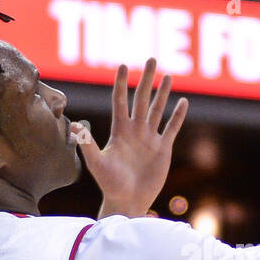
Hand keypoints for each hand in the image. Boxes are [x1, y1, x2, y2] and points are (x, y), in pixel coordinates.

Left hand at [76, 57, 188, 218]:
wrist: (128, 201)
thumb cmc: (109, 184)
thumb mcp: (97, 164)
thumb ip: (88, 145)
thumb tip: (75, 128)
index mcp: (119, 130)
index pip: (120, 101)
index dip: (121, 83)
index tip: (123, 65)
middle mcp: (135, 130)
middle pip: (141, 99)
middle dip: (146, 80)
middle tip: (151, 59)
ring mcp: (149, 138)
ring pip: (157, 110)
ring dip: (163, 93)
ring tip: (168, 76)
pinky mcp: (163, 148)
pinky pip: (171, 128)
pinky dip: (177, 115)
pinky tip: (183, 102)